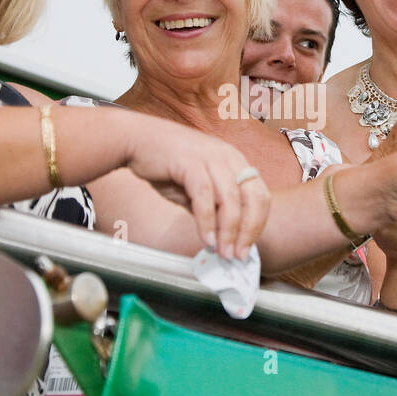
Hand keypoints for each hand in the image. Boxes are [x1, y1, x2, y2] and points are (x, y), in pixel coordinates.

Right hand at [122, 114, 269, 259]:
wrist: (135, 140)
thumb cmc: (166, 164)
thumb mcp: (195, 189)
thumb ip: (211, 209)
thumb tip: (223, 238)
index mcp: (235, 161)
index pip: (260, 195)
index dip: (257, 224)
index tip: (247, 247)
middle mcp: (229, 157)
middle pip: (253, 198)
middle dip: (248, 231)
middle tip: (239, 256)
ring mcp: (211, 157)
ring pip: (230, 199)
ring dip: (228, 231)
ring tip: (223, 252)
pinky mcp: (190, 162)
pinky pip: (205, 196)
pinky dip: (207, 221)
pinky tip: (205, 238)